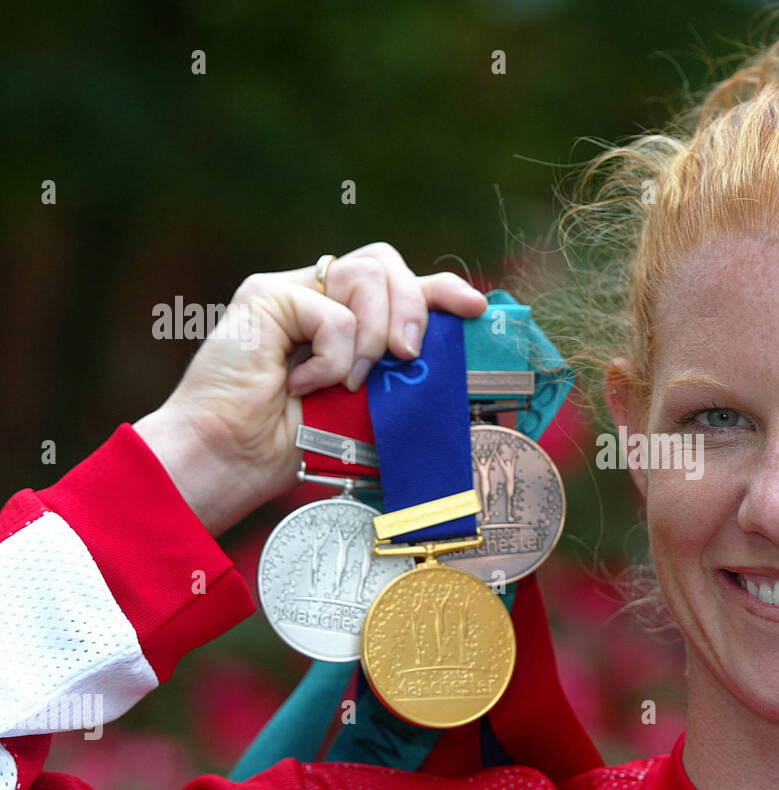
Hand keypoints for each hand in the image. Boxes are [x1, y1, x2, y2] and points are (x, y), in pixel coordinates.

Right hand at [134, 242, 487, 535]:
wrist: (228, 461)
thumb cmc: (292, 445)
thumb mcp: (367, 406)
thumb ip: (398, 374)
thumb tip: (450, 364)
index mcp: (342, 319)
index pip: (399, 281)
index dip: (441, 288)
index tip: (474, 309)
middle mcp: (316, 295)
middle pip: (386, 263)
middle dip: (413, 307)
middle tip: (408, 357)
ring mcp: (289, 291)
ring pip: (366, 275)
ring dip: (372, 337)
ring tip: (348, 381)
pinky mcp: (265, 296)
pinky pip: (332, 313)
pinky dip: (331, 357)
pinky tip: (303, 383)